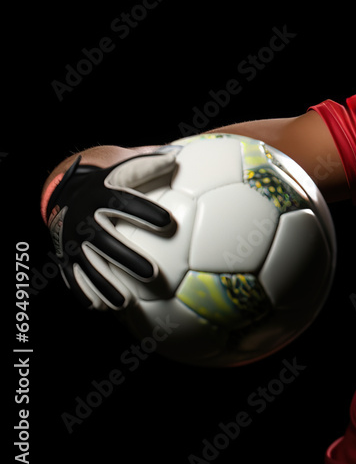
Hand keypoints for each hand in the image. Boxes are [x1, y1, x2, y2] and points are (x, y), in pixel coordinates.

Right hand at [44, 151, 177, 309]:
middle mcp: (84, 218)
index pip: (124, 202)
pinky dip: (86, 292)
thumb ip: (151, 163)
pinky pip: (74, 277)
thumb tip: (180, 155)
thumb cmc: (109, 181)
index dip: (145, 212)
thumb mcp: (125, 167)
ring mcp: (73, 240)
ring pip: (89, 265)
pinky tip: (101, 308)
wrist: (66, 191)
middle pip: (106, 241)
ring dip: (106, 284)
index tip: (168, 222)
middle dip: (127, 258)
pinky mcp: (66, 255)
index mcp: (102, 195)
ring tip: (125, 303)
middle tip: (152, 274)